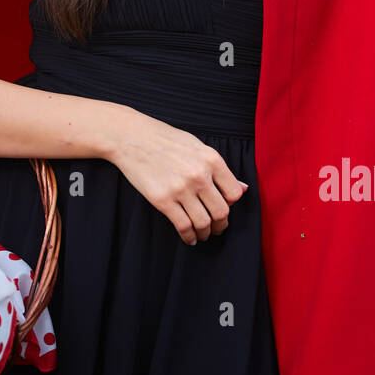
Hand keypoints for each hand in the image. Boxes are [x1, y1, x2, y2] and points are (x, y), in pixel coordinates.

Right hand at [107, 107, 247, 244]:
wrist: (131, 137)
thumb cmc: (164, 140)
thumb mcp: (197, 146)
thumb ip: (219, 169)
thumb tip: (243, 189)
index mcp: (211, 160)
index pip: (234, 193)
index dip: (231, 205)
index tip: (224, 208)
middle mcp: (199, 175)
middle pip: (222, 212)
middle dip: (220, 225)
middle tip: (216, 228)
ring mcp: (181, 189)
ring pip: (203, 223)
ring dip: (205, 233)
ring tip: (202, 234)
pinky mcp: (163, 200)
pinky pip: (183, 226)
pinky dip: (189, 236)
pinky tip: (188, 237)